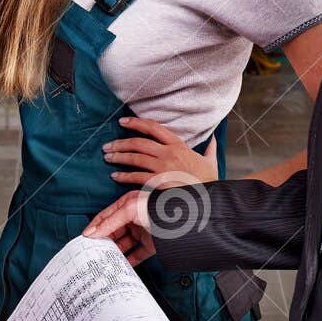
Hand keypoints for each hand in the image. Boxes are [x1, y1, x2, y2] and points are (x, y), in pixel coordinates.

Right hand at [83, 190, 155, 264]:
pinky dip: (129, 260)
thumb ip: (109, 222)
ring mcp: (142, 231)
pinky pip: (137, 254)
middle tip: (93, 251)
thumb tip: (91, 232)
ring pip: (123, 244)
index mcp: (127, 205)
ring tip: (105, 260)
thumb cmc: (157, 208)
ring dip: (115, 251)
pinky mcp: (151, 244)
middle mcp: (133, 218)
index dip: (94, 227)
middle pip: (113, 232)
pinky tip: (122, 265)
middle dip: (103, 241)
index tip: (84, 238)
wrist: (183, 221)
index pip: (105, 217)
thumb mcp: (130, 210)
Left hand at [102, 116, 217, 186]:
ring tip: (107, 157)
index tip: (122, 122)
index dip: (135, 123)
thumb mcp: (211, 161)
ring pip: (135, 158)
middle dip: (120, 143)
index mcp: (179, 145)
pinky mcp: (159, 183)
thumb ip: (210, 148)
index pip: (153, 128)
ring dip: (118, 157)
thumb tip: (214, 137)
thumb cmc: (210, 181)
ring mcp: (163, 168)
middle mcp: (169, 153)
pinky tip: (115, 176)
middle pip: (138, 143)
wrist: (211, 198)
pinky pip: (137, 177)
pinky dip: (124, 176)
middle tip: (107, 146)